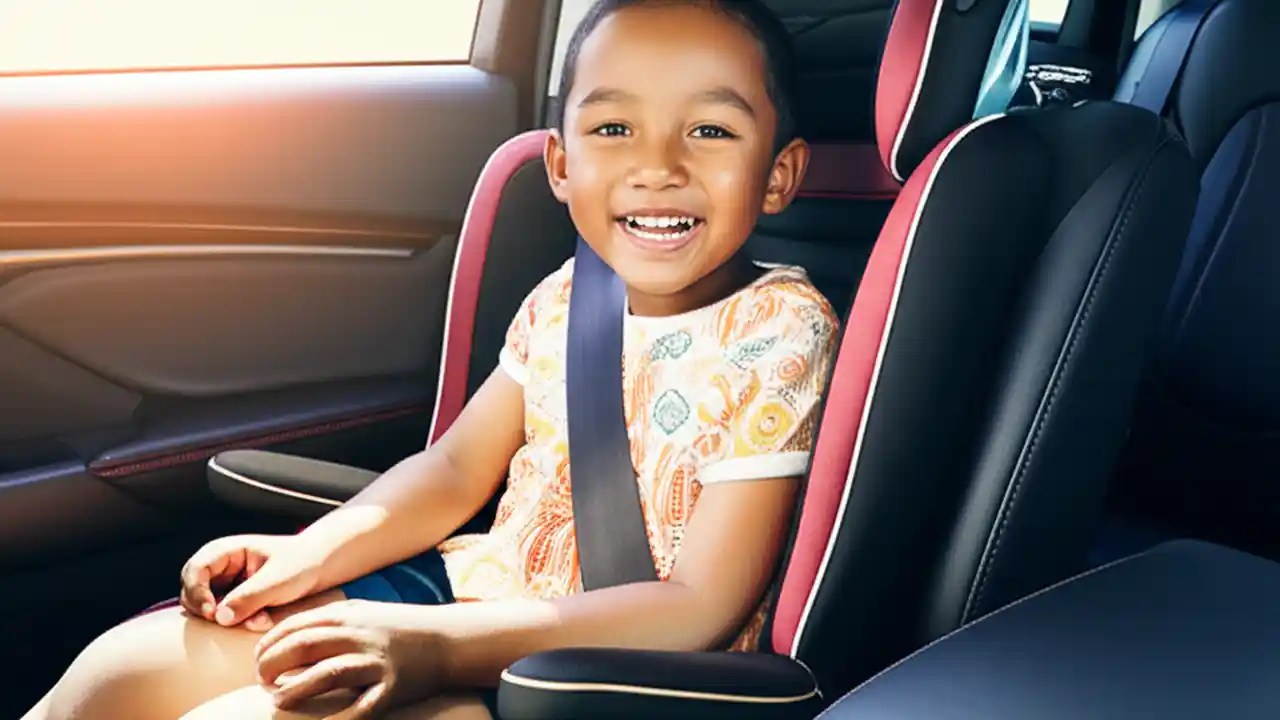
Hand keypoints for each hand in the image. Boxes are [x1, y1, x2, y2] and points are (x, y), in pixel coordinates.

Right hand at [180, 533, 322, 631]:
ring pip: (204, 608)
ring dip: (224, 619)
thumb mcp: (278, 579)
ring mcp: (225, 586)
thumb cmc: (301, 564)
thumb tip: (219, 618)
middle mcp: (220, 567)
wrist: (320, 568)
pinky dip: (237, 623)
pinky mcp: (234, 602)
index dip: (197, 592)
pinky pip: (222, 618)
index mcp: (226, 551)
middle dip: (207, 610)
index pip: (195, 570)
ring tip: (258, 620)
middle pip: (191, 591)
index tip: (212, 613)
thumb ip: (250, 596)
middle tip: (228, 623)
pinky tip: (262, 621)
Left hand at [254, 599, 446, 715]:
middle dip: (272, 664)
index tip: (258, 660)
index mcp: (348, 616)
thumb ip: (329, 622)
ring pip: (327, 673)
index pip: (295, 626)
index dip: (269, 644)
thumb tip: (287, 639)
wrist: (447, 640)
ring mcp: (376, 662)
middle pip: (303, 646)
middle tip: (262, 681)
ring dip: (295, 690)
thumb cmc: (398, 629)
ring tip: (277, 702)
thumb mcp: (363, 614)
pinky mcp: (391, 688)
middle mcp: (360, 635)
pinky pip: (362, 707)